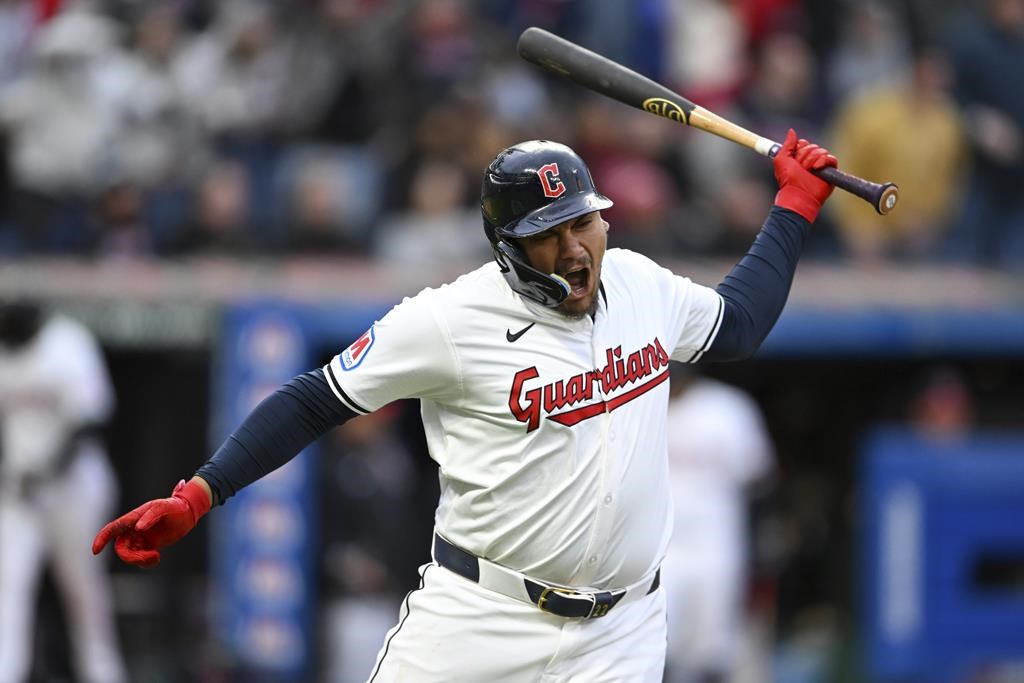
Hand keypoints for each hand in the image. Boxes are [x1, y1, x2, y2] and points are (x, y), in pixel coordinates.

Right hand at [92, 477, 211, 567]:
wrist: (189, 511)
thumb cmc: (177, 505)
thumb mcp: (167, 506)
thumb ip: (151, 515)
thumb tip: (137, 528)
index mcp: (135, 516)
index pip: (114, 528)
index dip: (102, 538)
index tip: (95, 551)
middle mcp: (135, 528)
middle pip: (121, 547)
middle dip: (131, 556)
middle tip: (151, 556)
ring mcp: (141, 537)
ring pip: (130, 554)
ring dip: (140, 560)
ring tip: (156, 557)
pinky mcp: (149, 545)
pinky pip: (141, 558)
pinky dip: (146, 562)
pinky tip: (156, 558)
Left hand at [773, 128, 837, 222]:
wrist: (797, 193)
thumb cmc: (787, 180)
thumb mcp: (781, 159)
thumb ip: (787, 144)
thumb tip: (791, 131)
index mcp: (799, 158)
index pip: (804, 143)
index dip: (799, 147)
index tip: (794, 157)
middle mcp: (810, 160)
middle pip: (812, 146)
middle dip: (804, 156)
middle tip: (800, 167)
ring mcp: (821, 166)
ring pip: (821, 151)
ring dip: (812, 160)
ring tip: (807, 170)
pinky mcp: (830, 171)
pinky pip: (831, 158)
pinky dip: (824, 161)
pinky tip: (817, 168)